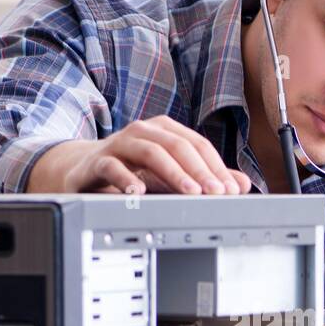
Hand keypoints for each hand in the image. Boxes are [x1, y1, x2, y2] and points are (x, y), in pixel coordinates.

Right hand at [28, 116, 251, 194]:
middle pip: (177, 146)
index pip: (196, 144)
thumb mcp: (170, 175)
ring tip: (190, 193)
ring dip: (173, 173)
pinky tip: (139, 194)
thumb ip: (204, 179)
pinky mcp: (97, 161)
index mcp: (164, 131)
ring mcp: (119, 144)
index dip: (216, 166)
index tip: (231, 190)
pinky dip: (127, 180)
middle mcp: (143, 132)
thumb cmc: (131, 170)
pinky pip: (112, 167)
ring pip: (150, 152)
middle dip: (200, 170)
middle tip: (216, 193)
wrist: (82, 170)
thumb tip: (242, 184)